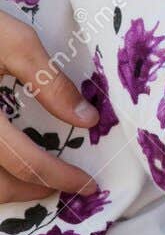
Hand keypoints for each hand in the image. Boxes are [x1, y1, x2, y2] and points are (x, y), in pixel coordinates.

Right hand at [0, 12, 98, 200]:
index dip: (60, 177)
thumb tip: (87, 118)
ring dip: (9, 189)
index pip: (25, 163)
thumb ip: (51, 84)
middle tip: (64, 183)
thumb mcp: (13, 44)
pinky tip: (6, 164)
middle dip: (35, 190)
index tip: (87, 184)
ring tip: (36, 177)